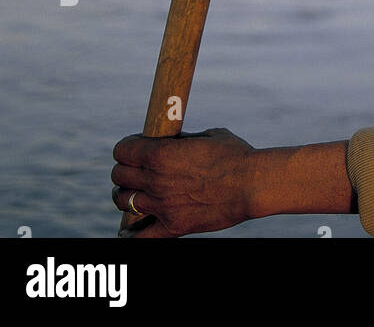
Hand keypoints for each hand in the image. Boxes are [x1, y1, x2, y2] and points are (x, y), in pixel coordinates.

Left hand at [111, 127, 257, 237]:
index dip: (127, 146)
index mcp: (160, 153)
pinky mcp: (173, 226)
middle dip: (125, 169)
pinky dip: (132, 232)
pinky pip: (138, 237)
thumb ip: (182, 141)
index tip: (135, 147)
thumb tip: (171, 142)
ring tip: (137, 192)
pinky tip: (131, 228)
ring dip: (127, 194)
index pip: (122, 150)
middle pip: (118, 175)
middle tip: (136, 169)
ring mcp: (162, 205)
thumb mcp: (208, 136)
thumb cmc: (236, 155)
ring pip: (123, 201)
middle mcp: (155, 180)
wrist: (254, 184)